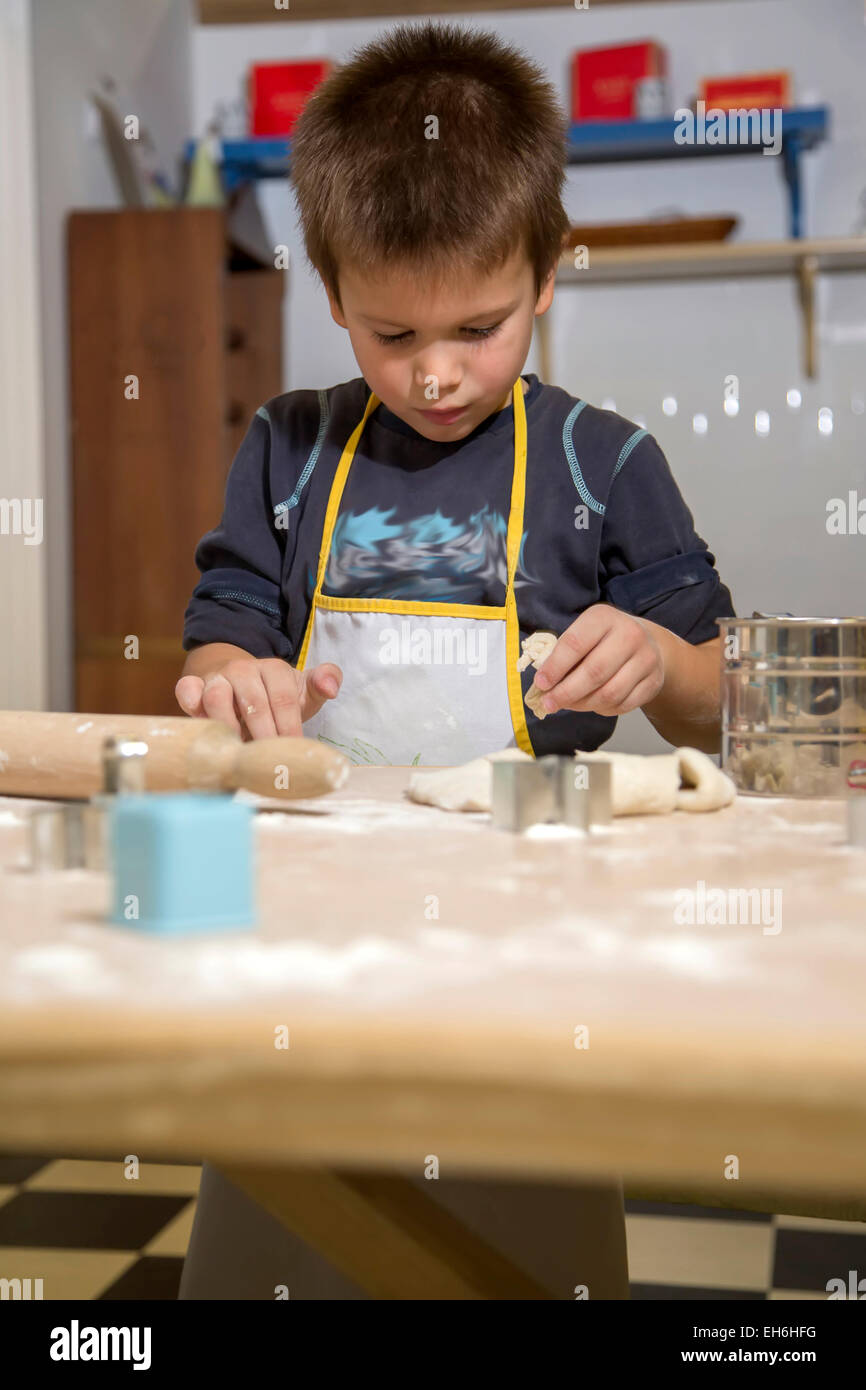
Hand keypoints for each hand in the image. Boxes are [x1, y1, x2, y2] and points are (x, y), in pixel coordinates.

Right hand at [174, 658, 341, 738]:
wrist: (236, 678)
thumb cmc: (274, 694)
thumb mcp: (301, 689)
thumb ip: (322, 683)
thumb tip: (330, 686)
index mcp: (274, 669)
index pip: (284, 699)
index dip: (289, 728)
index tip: (292, 753)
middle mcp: (243, 669)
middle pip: (253, 702)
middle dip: (263, 735)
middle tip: (269, 763)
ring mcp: (216, 677)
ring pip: (217, 696)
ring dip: (228, 727)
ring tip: (239, 752)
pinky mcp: (192, 685)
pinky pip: (186, 690)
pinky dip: (190, 704)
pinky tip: (202, 728)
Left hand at [530, 606, 663, 716]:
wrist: (647, 642)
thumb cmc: (603, 639)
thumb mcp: (584, 633)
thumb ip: (563, 653)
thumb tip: (543, 684)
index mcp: (604, 617)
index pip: (575, 644)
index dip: (555, 667)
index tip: (540, 684)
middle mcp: (630, 634)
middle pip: (594, 673)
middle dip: (566, 693)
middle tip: (548, 703)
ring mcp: (646, 659)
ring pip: (609, 693)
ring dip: (583, 704)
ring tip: (568, 704)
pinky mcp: (654, 681)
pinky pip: (623, 705)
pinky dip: (602, 709)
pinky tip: (592, 704)